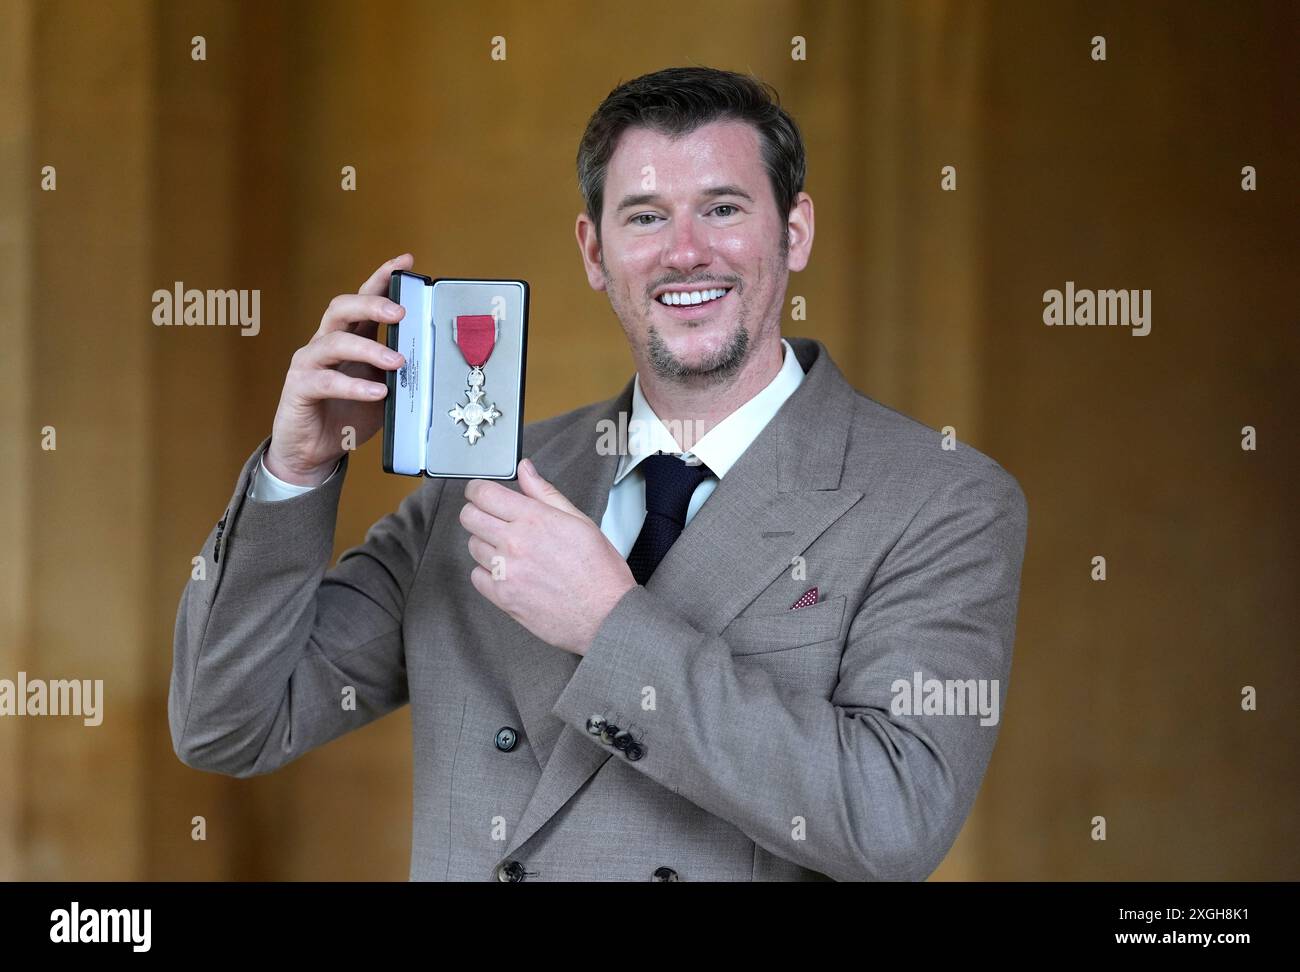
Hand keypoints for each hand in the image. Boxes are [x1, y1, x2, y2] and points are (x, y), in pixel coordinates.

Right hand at [264, 254, 413, 485]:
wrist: (313, 452)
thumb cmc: (349, 415)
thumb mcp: (384, 390)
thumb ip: (402, 373)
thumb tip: (435, 362)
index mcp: (349, 338)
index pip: (363, 299)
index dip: (382, 278)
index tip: (406, 262)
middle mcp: (325, 343)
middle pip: (342, 308)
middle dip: (372, 304)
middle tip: (401, 313)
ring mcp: (308, 363)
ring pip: (334, 342)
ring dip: (369, 349)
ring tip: (398, 363)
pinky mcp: (299, 388)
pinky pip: (325, 381)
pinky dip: (354, 386)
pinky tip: (378, 392)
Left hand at [461, 458, 637, 654]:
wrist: (606, 615)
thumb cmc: (599, 571)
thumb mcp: (580, 521)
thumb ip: (545, 493)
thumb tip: (525, 470)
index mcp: (535, 519)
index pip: (484, 494)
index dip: (477, 489)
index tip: (479, 492)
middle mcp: (515, 543)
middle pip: (469, 517)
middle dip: (476, 512)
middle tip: (491, 517)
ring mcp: (506, 571)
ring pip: (472, 546)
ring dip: (484, 543)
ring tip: (508, 549)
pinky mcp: (503, 597)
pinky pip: (476, 576)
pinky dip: (486, 572)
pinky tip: (507, 571)